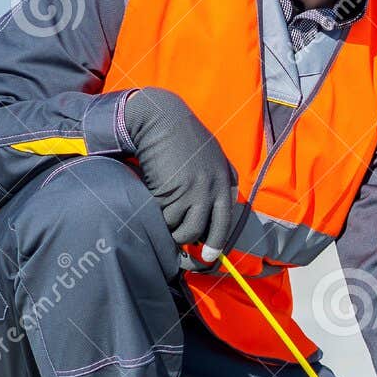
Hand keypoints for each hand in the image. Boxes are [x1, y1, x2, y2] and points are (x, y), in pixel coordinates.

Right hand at [122, 88, 237, 269]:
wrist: (162, 120)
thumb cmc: (184, 138)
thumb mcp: (210, 157)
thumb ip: (218, 180)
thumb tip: (221, 205)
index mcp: (224, 181)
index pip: (224, 220)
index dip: (216, 242)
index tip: (210, 257)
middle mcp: (212, 189)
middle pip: (201, 231)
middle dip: (187, 242)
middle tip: (178, 250)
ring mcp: (192, 192)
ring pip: (179, 228)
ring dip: (168, 227)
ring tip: (161, 215)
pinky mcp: (171, 191)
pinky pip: (162, 216)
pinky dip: (156, 214)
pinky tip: (152, 199)